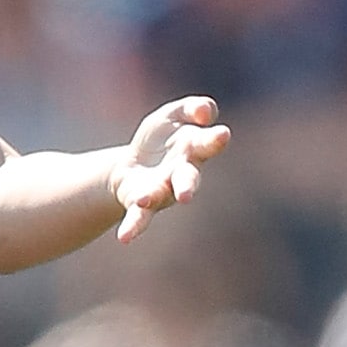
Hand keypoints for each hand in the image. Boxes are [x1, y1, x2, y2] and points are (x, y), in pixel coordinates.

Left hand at [112, 96, 229, 241]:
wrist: (136, 163)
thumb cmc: (163, 137)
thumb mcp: (173, 114)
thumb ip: (191, 108)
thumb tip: (205, 111)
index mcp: (194, 148)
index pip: (209, 142)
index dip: (215, 139)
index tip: (221, 134)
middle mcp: (182, 172)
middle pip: (188, 178)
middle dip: (188, 185)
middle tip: (186, 194)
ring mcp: (163, 189)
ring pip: (163, 197)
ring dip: (154, 198)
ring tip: (144, 199)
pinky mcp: (141, 202)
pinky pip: (139, 217)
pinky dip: (134, 226)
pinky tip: (124, 237)